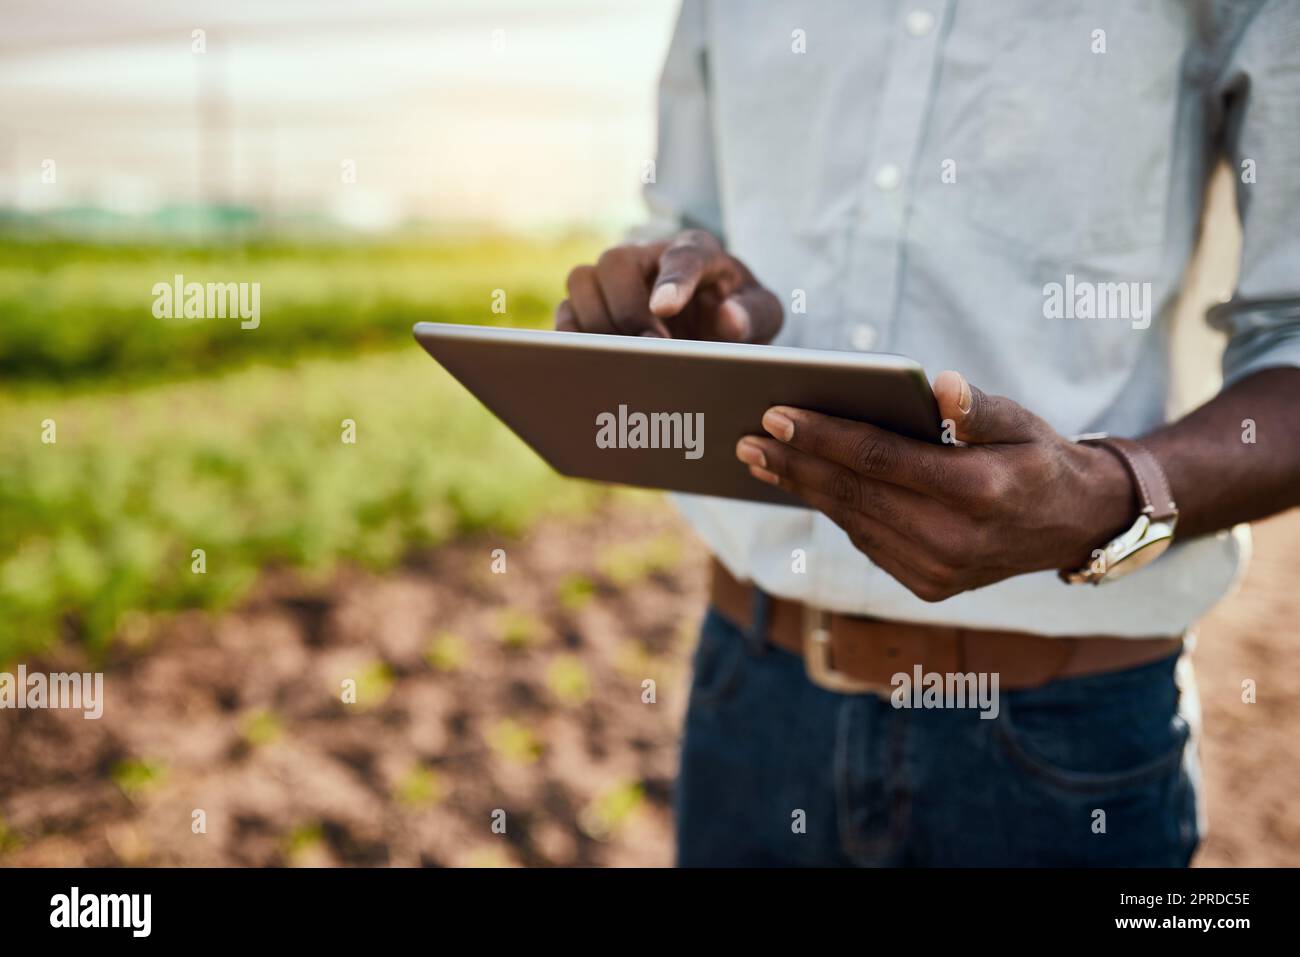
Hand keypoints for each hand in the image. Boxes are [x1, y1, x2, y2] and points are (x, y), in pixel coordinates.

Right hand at [556, 229, 781, 342]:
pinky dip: (572, 339)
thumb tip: (729, 318)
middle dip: (629, 310)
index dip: (672, 281)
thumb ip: (753, 315)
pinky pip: (564, 314)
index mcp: (696, 251)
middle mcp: (647, 257)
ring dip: (598, 324)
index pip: (684, 256)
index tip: (665, 308)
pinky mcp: (590, 307)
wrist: (715, 328)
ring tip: (623, 360)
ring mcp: (613, 281)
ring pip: (581, 281)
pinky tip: (592, 365)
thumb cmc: (737, 316)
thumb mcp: (762, 316)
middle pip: (616, 262)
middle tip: (650, 349)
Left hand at [734, 371, 1138, 601]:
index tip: (776, 414)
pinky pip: (866, 541)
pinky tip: (806, 484)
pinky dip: (834, 511)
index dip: (823, 436)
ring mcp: (937, 570)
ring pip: (852, 521)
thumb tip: (939, 385)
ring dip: (804, 488)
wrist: (1073, 525)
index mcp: (976, 491)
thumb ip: (979, 406)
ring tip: (762, 459)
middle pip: (853, 493)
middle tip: (746, 440)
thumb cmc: (1038, 457)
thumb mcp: (1022, 421)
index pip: (879, 458)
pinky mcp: (927, 585)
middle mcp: (952, 539)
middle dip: (794, 463)